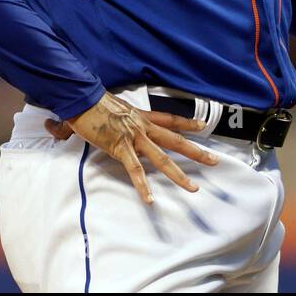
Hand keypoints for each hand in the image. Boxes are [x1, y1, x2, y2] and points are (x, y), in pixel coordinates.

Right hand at [44, 92, 220, 203]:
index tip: (203, 127)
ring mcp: (133, 137)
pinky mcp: (120, 147)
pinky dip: (142, 185)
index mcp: (140, 115)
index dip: (187, 123)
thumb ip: (106, 117)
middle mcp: (142, 126)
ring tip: (193, 188)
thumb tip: (86, 119)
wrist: (81, 96)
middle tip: (214, 161)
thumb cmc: (90, 100)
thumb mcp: (107, 107)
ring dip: (179, 175)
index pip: (170, 119)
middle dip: (196, 152)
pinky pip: (134, 169)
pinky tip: (150, 199)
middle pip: (175, 140)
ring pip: (162, 158)